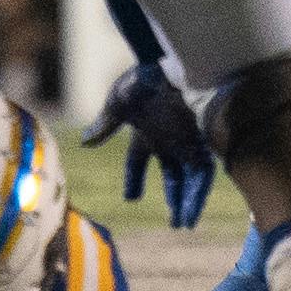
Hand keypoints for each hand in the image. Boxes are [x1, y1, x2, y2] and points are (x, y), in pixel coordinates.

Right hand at [82, 57, 215, 228]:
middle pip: (173, 175)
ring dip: (188, 201)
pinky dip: (199, 192)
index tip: (131, 198)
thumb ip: (105, 125)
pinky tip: (194, 208)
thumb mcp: (118, 104)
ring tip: (183, 224)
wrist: (172, 65)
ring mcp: (187, 140)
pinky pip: (204, 172)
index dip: (133, 180)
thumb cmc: (143, 81)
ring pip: (190, 178)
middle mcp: (169, 138)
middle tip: (174, 224)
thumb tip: (86, 141)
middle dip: (174, 198)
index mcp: (145, 132)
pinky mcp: (203, 140)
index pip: (137, 162)